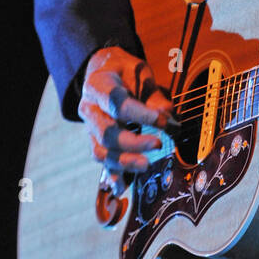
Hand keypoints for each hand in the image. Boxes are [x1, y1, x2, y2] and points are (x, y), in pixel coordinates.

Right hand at [78, 46, 176, 196]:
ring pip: (101, 151)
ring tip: (147, 165)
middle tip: (158, 145)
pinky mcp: (95, 141)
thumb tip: (169, 120)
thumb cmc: (125, 72)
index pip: (117, 103)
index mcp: (99, 84)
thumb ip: (154, 97)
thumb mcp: (141, 73)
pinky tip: (122, 188)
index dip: (140, 115)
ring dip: (124, 162)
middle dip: (133, 143)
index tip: (162, 122)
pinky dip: (112, 175)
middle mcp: (89, 108)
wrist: (103, 70)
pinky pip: (101, 161)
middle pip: (106, 132)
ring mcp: (89, 127)